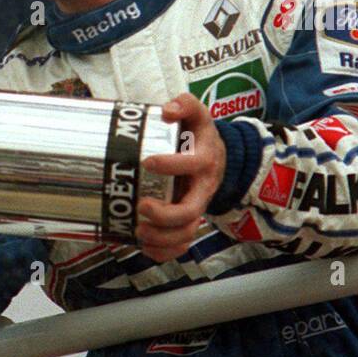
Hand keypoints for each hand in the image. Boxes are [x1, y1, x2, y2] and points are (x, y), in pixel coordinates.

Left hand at [134, 93, 227, 262]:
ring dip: (162, 238)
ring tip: (139, 231)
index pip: (194, 164)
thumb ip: (186, 104)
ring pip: (186, 233)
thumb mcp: (198, 115)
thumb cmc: (199, 137)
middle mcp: (203, 188)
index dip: (172, 165)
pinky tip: (146, 247)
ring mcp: (196, 207)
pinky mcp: (188, 222)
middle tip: (141, 206)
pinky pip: (182, 245)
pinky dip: (165, 252)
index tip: (148, 161)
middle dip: (165, 214)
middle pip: (191, 211)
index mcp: (204, 160)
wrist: (218, 159)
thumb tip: (168, 109)